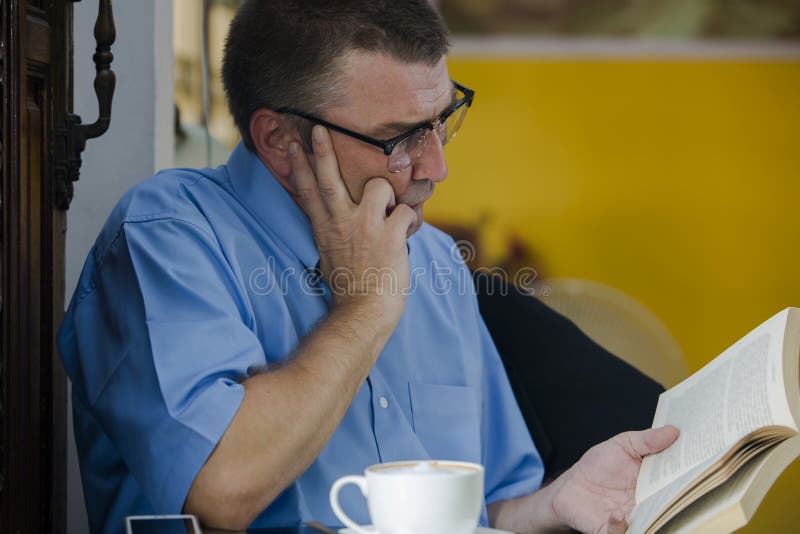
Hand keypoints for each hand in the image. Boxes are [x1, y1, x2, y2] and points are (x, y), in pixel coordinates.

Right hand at [289, 125, 416, 327]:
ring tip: (390, 214)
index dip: (299, 165)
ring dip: (389, 195)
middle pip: (329, 177)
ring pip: (380, 185)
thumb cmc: (349, 287)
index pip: (307, 191)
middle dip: (323, 151)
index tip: (292, 143)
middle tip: (319, 128)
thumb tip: (335, 222)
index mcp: (325, 228)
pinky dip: (411, 217)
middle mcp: (342, 222)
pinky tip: (407, 231)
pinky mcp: (390, 233)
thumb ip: (332, 232)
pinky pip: (406, 209)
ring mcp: (366, 226)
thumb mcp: (329, 256)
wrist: (364, 311)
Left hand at [549, 426, 678, 533]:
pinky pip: (623, 533)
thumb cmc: (598, 465)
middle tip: (683, 493)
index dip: (689, 474)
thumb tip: (673, 430)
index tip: (701, 465)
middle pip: (671, 505)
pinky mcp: (615, 530)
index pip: (679, 480)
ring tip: (646, 507)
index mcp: (655, 481)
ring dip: (655, 519)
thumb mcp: (623, 445)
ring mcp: (634, 518)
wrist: (571, 487)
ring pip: (654, 523)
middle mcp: (650, 502)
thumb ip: (647, 440)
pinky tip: (618, 514)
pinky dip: (621, 526)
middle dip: (679, 501)